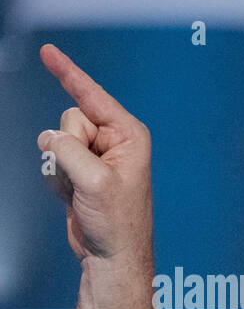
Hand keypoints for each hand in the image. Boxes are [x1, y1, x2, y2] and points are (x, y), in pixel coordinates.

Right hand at [36, 43, 156, 308]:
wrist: (110, 256)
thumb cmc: (117, 223)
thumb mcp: (94, 181)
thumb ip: (67, 148)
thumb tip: (49, 137)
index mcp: (129, 136)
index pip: (92, 96)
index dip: (68, 73)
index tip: (48, 52)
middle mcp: (115, 141)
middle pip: (69, 118)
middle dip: (68, 146)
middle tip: (87, 177)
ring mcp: (96, 156)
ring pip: (56, 139)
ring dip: (62, 167)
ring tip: (84, 191)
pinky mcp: (81, 170)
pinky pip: (52, 159)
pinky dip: (57, 179)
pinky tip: (76, 197)